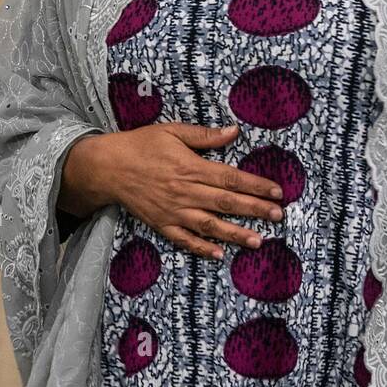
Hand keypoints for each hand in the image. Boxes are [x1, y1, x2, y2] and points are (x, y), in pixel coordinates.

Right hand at [60, 122, 284, 259]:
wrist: (108, 167)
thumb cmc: (141, 145)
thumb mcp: (173, 131)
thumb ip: (205, 135)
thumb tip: (234, 131)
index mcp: (191, 167)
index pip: (231, 178)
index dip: (255, 185)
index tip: (277, 191)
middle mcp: (185, 192)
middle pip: (226, 203)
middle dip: (255, 210)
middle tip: (278, 215)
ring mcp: (174, 211)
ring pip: (210, 225)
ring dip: (236, 234)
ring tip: (259, 240)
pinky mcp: (162, 224)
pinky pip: (185, 240)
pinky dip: (202, 249)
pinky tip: (220, 255)